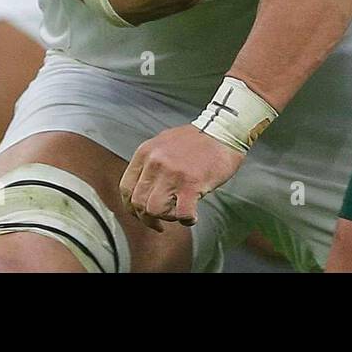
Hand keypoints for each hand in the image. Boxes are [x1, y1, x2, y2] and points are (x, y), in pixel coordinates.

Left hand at [120, 124, 243, 231]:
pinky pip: (181, 213)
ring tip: (179, 213)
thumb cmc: (199, 139)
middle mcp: (155, 162)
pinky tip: (193, 216)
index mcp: (146, 152)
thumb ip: (152, 162)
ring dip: (167, 217)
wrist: (225, 130)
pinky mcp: (191, 183)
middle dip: (148, 217)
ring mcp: (172, 173)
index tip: (143, 214)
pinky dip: (186, 219)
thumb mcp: (165, 142)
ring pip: (155, 210)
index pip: (126, 188)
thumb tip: (145, 187)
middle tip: (161, 221)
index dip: (132, 207)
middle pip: (139, 203)